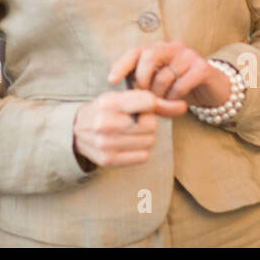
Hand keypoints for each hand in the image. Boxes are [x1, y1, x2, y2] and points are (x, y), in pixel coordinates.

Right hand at [71, 89, 186, 169]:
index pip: (147, 101)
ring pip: (149, 142)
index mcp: (109, 102)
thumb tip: (184, 106)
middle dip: (148, 122)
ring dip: (145, 137)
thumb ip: (152, 101)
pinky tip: (128, 144)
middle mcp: (106, 123)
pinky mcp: (108, 160)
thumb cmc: (104, 111)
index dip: (151, 104)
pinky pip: (142, 157)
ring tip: (131, 133)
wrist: (75, 131)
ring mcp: (106, 144)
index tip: (144, 106)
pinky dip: (140, 151)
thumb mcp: (121, 99)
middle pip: (150, 125)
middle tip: (135, 121)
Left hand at [109, 41, 230, 107]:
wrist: (211, 91)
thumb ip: (138, 80)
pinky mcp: (202, 67)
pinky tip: (178, 102)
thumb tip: (114, 81)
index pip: (135, 52)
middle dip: (142, 81)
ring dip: (161, 95)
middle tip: (144, 97)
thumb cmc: (177, 87)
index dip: (121, 65)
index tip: (111, 80)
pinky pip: (182, 84)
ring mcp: (188, 55)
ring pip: (165, 75)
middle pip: (149, 57)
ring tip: (163, 103)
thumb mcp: (156, 84)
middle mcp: (172, 47)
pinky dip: (176, 97)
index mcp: (157, 49)